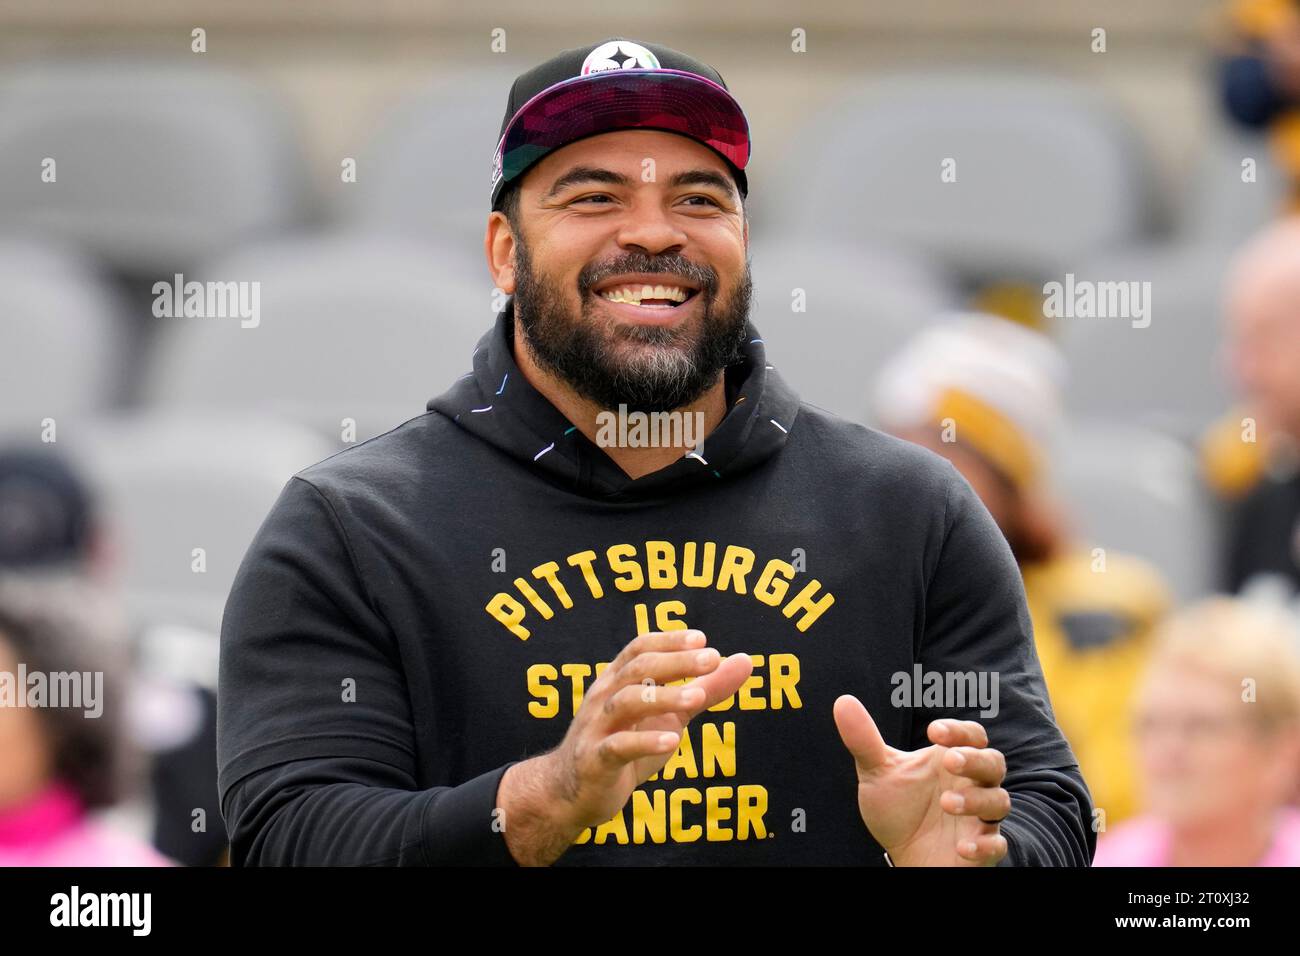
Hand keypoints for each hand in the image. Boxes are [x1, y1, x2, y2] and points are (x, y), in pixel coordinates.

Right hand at [499, 629, 751, 864]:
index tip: (702, 639)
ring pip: (627, 702)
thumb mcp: (670, 715)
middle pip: (637, 669)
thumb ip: (706, 689)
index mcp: (618, 680)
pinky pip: (618, 747)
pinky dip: (644, 741)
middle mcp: (604, 697)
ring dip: (663, 698)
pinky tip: (673, 741)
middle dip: (675, 662)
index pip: (640, 648)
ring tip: (696, 699)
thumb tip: (746, 660)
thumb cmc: (626, 744)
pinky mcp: (595, 761)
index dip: (669, 641)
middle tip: (712, 659)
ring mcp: (596, 728)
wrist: (574, 793)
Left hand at [833, 694, 1009, 865]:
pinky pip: (996, 846)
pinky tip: (963, 846)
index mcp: (950, 760)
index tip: (934, 732)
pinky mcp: (982, 849)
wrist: (902, 854)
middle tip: (949, 762)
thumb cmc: (899, 809)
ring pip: (998, 801)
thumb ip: (864, 740)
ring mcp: (979, 817)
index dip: (959, 730)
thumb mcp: (877, 773)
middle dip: (975, 760)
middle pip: (993, 763)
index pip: (971, 735)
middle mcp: (972, 785)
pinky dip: (984, 845)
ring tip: (946, 804)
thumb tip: (843, 701)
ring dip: (976, 800)